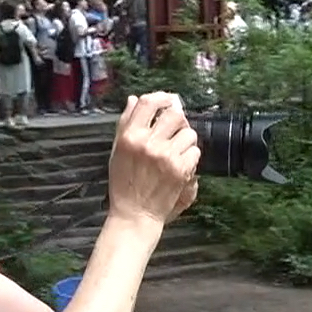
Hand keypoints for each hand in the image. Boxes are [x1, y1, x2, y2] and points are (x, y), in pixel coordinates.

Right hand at [106, 93, 200, 225]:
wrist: (135, 213)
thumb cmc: (124, 185)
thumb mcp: (117, 150)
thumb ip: (125, 123)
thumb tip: (134, 100)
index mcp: (129, 136)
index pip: (148, 103)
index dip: (161, 97)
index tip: (167, 100)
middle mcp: (147, 143)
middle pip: (174, 114)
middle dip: (178, 120)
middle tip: (176, 129)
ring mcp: (165, 156)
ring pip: (188, 132)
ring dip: (186, 140)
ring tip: (177, 150)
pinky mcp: (180, 170)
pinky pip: (195, 151)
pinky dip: (191, 156)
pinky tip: (181, 164)